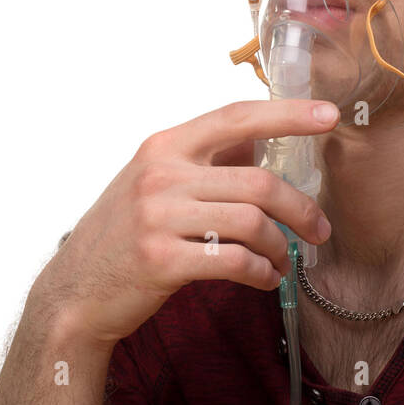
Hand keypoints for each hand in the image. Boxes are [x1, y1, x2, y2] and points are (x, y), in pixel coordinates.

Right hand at [34, 99, 337, 346]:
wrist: (74, 290)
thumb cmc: (122, 234)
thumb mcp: (152, 182)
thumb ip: (202, 160)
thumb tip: (259, 140)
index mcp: (164, 146)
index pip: (236, 117)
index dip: (287, 115)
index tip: (329, 116)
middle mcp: (161, 174)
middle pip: (257, 182)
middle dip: (301, 208)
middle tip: (320, 230)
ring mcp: (159, 217)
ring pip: (253, 223)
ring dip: (282, 248)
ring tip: (285, 262)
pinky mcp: (162, 260)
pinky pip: (236, 262)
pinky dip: (262, 273)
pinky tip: (266, 279)